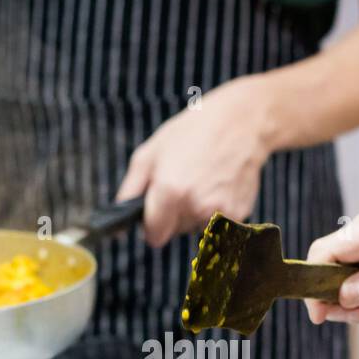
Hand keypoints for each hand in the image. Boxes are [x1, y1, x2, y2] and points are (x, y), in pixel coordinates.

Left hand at [115, 76, 276, 246]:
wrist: (240, 122)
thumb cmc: (192, 132)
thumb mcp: (149, 153)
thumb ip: (130, 191)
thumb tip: (118, 221)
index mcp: (170, 191)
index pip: (154, 236)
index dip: (151, 225)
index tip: (155, 212)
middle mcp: (195, 206)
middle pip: (175, 232)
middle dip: (173, 215)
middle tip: (182, 182)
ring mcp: (219, 211)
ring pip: (195, 228)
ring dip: (193, 212)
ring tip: (201, 180)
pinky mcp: (238, 213)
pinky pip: (216, 224)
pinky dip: (214, 210)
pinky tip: (218, 185)